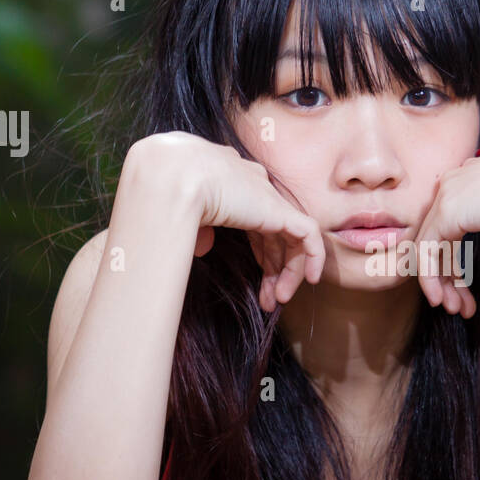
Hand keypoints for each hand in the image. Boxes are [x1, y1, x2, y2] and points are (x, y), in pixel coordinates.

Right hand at [123, 131, 325, 311]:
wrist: (170, 179)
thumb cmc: (165, 196)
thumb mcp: (182, 217)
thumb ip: (199, 229)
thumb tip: (204, 247)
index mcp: (230, 181)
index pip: (255, 218)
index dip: (260, 251)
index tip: (255, 278)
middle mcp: (252, 184)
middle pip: (274, 231)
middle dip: (273, 267)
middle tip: (268, 299)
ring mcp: (267, 195)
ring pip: (292, 236)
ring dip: (288, 271)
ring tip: (278, 300)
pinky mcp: (279, 208)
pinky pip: (310, 234)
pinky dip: (314, 257)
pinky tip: (310, 281)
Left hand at [411, 141, 479, 317]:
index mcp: (477, 177)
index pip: (455, 223)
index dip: (458, 260)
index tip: (470, 290)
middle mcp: (458, 181)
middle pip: (441, 237)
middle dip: (449, 276)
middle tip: (458, 306)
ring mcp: (449, 194)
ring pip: (431, 246)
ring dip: (441, 282)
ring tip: (453, 309)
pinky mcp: (444, 211)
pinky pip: (425, 250)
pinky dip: (430, 277)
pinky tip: (440, 299)